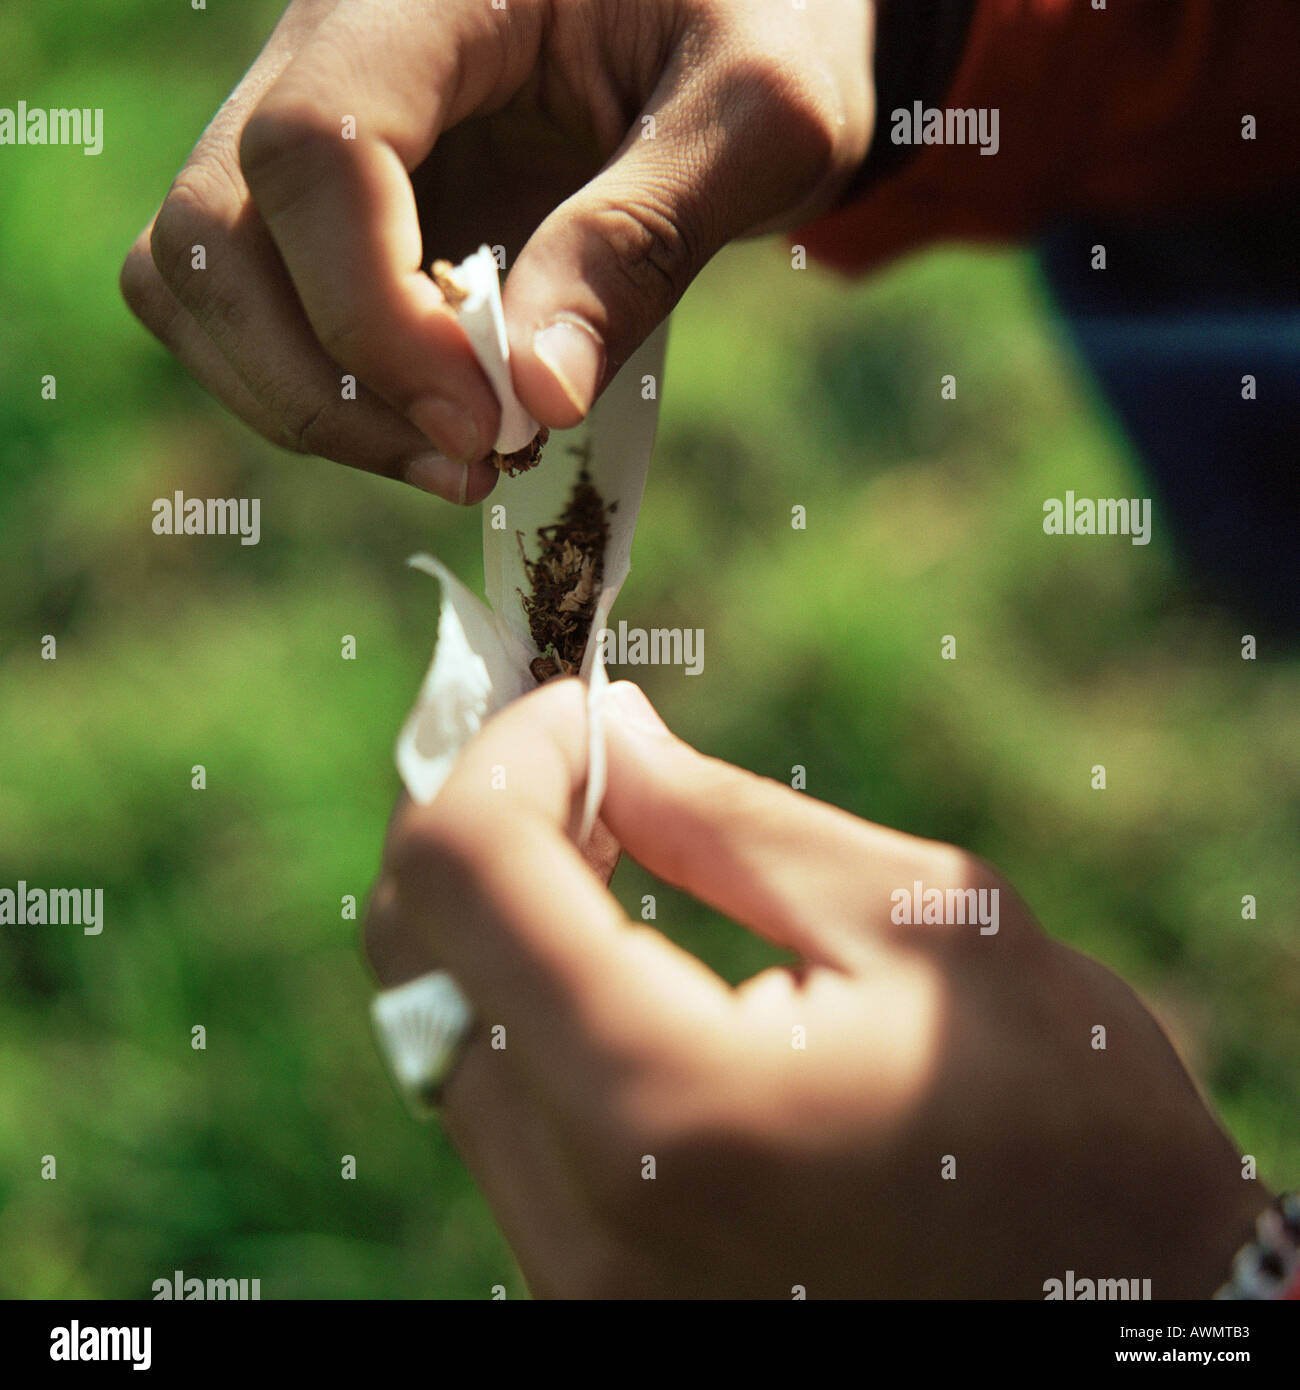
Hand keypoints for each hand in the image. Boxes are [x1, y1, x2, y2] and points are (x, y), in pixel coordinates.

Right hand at [121, 0, 874, 502]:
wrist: (734, 21)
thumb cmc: (763, 29)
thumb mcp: (757, 114)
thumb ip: (644, 238)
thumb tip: (536, 399)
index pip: (312, 148)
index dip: (374, 316)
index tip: (485, 429)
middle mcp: (332, 46)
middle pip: (210, 230)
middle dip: (324, 386)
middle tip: (471, 465)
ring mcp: (314, 130)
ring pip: (197, 280)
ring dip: (306, 403)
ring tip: (459, 458)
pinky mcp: (331, 210)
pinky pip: (253, 310)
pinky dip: (319, 392)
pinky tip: (436, 426)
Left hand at [364, 679, 1265, 1297]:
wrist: (1116, 1309)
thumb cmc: (1065, 1107)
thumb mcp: (919, 915)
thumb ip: (727, 821)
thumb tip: (606, 737)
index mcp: (672, 1101)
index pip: (466, 874)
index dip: (507, 752)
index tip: (583, 706)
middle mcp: (587, 1213)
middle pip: (417, 958)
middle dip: (481, 817)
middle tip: (575, 753)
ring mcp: (580, 1275)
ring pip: (440, 1033)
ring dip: (495, 908)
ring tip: (598, 833)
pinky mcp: (594, 1290)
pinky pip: (496, 1109)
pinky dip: (520, 997)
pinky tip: (604, 938)